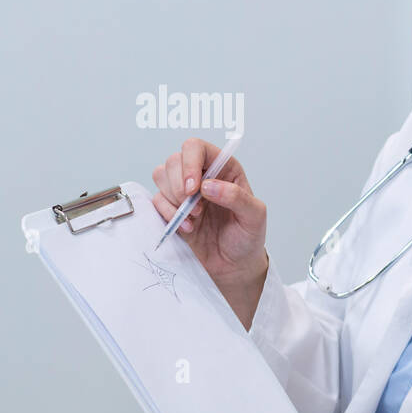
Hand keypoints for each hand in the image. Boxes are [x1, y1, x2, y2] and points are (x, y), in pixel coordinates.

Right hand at [151, 137, 267, 289]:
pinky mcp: (172, 208)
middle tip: (197, 209)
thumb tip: (208, 185)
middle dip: (179, 186)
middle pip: (174, 160)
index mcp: (224, 168)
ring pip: (161, 176)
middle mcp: (202, 175)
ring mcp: (184, 191)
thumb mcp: (255, 217)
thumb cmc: (248, 237)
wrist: (235, 264)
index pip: (196, 147)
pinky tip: (188, 228)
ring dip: (173, 199)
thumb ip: (237, 197)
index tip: (194, 188)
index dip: (189, 162)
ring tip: (195, 218)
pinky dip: (168, 214)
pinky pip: (156, 200)